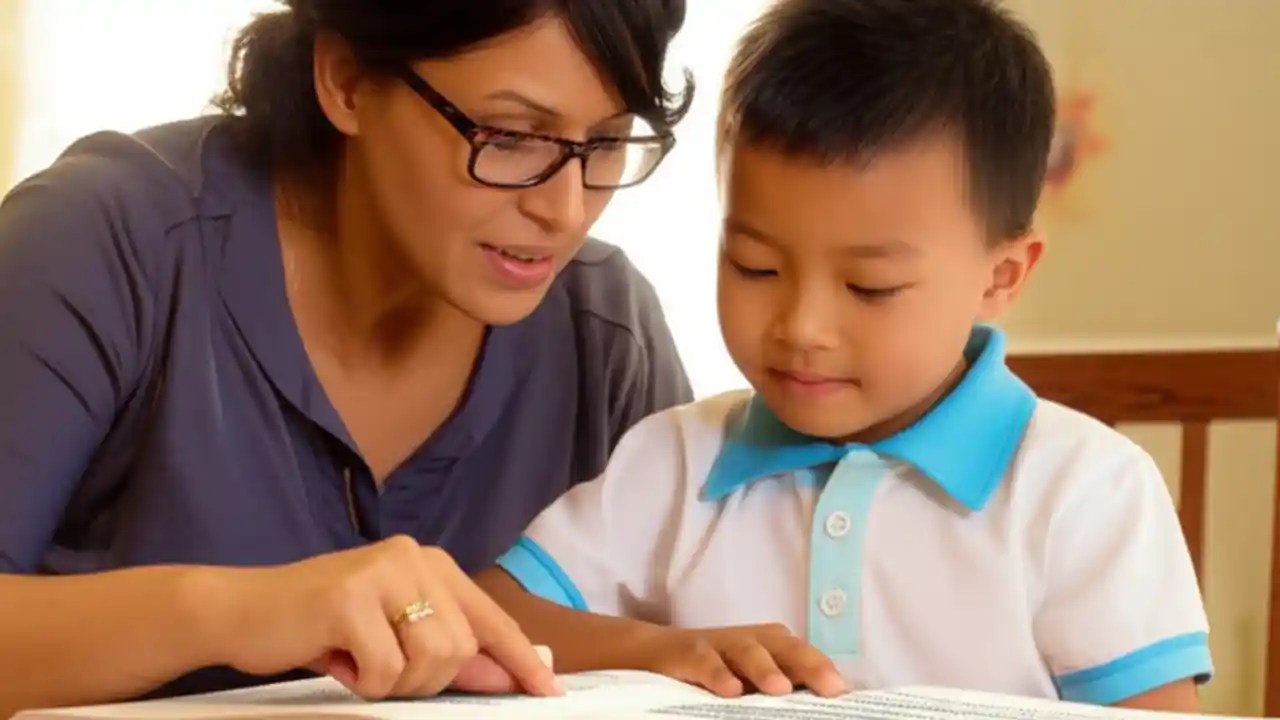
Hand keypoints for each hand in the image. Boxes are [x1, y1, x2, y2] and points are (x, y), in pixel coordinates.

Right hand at [205, 536, 560, 699]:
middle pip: (461, 648)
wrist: (241, 611)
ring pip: (431, 660)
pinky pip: (387, 671)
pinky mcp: (351, 597)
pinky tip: (334, 656)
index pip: (489, 617)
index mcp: (430, 563)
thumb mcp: (392, 635)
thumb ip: (448, 650)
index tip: (547, 692)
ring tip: (357, 660)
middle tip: (379, 669)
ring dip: (393, 682)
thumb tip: (508, 677)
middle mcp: (413, 557)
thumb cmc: (320, 628)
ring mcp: (382, 572)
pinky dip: (362, 682)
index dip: (519, 659)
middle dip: (425, 679)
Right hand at [630, 624, 845, 698]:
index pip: (804, 657)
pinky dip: (718, 673)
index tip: (844, 694)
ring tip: (781, 689)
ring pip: (748, 650)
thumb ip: (776, 693)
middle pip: (786, 648)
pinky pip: (705, 662)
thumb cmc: (712, 671)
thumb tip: (814, 710)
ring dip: (765, 667)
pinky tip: (730, 690)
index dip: (825, 672)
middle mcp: (750, 641)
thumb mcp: (747, 681)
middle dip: (810, 665)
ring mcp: (719, 645)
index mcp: (771, 647)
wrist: (653, 653)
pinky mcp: (687, 653)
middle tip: (832, 688)